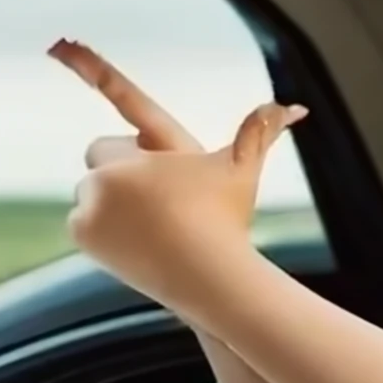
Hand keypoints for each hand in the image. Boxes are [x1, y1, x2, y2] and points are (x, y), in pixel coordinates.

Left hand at [49, 39, 306, 307]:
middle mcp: (101, 185)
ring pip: (92, 200)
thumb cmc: (224, 219)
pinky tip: (139, 239)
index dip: (130, 157)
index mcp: (128, 161)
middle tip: (155, 197)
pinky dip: (105, 232)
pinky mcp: (85, 243)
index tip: (149, 169)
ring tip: (151, 222)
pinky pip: (88, 228)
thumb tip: (297, 106)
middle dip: (120, 178)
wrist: (208, 276)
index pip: (107, 144)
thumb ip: (260, 130)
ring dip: (111, 204)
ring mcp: (88, 218)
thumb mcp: (240, 169)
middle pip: (98, 169)